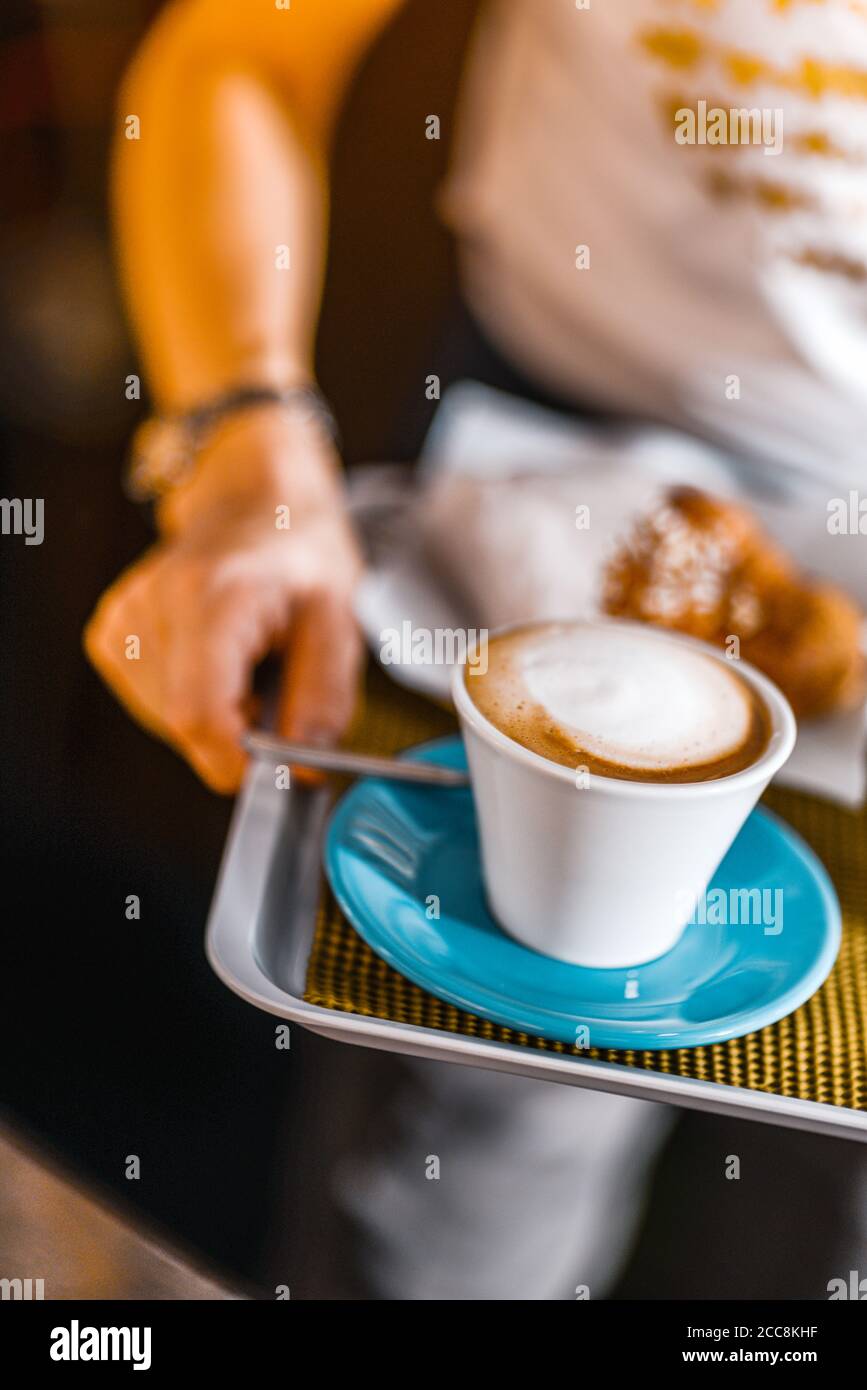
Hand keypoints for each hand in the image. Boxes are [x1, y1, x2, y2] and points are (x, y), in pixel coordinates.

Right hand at [84, 405, 364, 791]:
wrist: (256, 503)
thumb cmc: (300, 556)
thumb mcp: (339, 621)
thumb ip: (324, 699)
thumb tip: (302, 770)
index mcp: (213, 595)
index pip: (198, 712)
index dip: (236, 759)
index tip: (279, 766)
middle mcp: (154, 603)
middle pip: (183, 724)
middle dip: (237, 732)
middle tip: (274, 687)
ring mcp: (123, 617)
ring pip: (165, 721)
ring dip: (216, 715)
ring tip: (247, 664)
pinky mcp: (110, 634)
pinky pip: (150, 703)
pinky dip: (190, 699)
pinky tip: (215, 661)